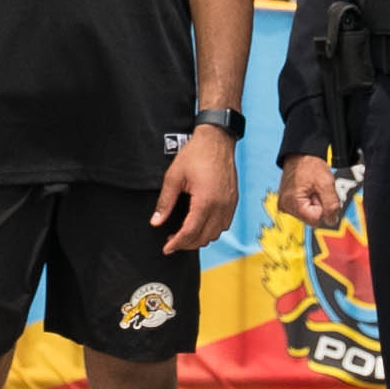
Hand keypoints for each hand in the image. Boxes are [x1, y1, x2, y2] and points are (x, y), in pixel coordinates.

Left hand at [153, 125, 237, 253]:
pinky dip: (211, 230)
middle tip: (172, 241)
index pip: (190, 232)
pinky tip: (200, 224)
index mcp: (205, 201)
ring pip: (216, 234)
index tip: (166, 248)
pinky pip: (224, 225)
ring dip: (200, 238)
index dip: (176, 243)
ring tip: (184, 233)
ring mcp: (229, 204)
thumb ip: (165, 202)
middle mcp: (221, 206)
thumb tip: (156, 222)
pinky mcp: (233, 201)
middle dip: (186, 244)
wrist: (217, 140)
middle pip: (204, 238)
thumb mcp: (174, 177)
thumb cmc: (195, 154)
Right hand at [278, 153, 343, 226]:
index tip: (319, 193)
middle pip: (311, 218)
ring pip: (308, 214)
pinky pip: (303, 209)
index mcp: (292, 204)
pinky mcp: (286, 202)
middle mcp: (285, 207)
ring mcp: (284, 205)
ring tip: (311, 188)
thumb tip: (331, 221)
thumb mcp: (326, 184)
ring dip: (314, 203)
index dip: (323, 207)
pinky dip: (308, 200)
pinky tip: (307, 189)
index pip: (316, 219)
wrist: (301, 154)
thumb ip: (331, 205)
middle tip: (316, 189)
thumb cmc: (311, 165)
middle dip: (318, 205)